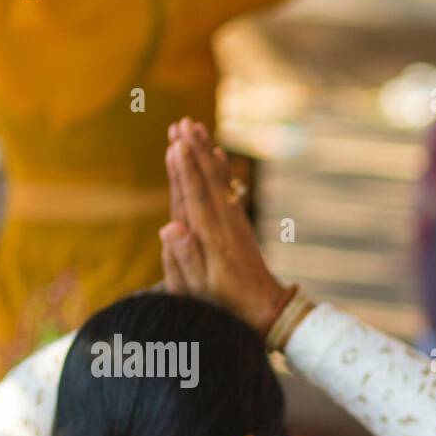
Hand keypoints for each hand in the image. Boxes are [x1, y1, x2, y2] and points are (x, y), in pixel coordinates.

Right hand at [160, 119, 285, 337]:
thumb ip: (183, 259)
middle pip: (207, 183)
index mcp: (211, 241)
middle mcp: (225, 227)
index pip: (195, 199)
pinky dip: (222, 170)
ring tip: (195, 127)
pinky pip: (229, 191)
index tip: (176, 144)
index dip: (185, 171)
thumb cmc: (226, 306)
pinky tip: (219, 154)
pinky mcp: (240, 226)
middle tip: (183, 123)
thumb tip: (169, 226)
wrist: (267, 312)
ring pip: (219, 182)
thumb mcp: (199, 290)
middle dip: (195, 152)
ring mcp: (235, 225)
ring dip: (207, 153)